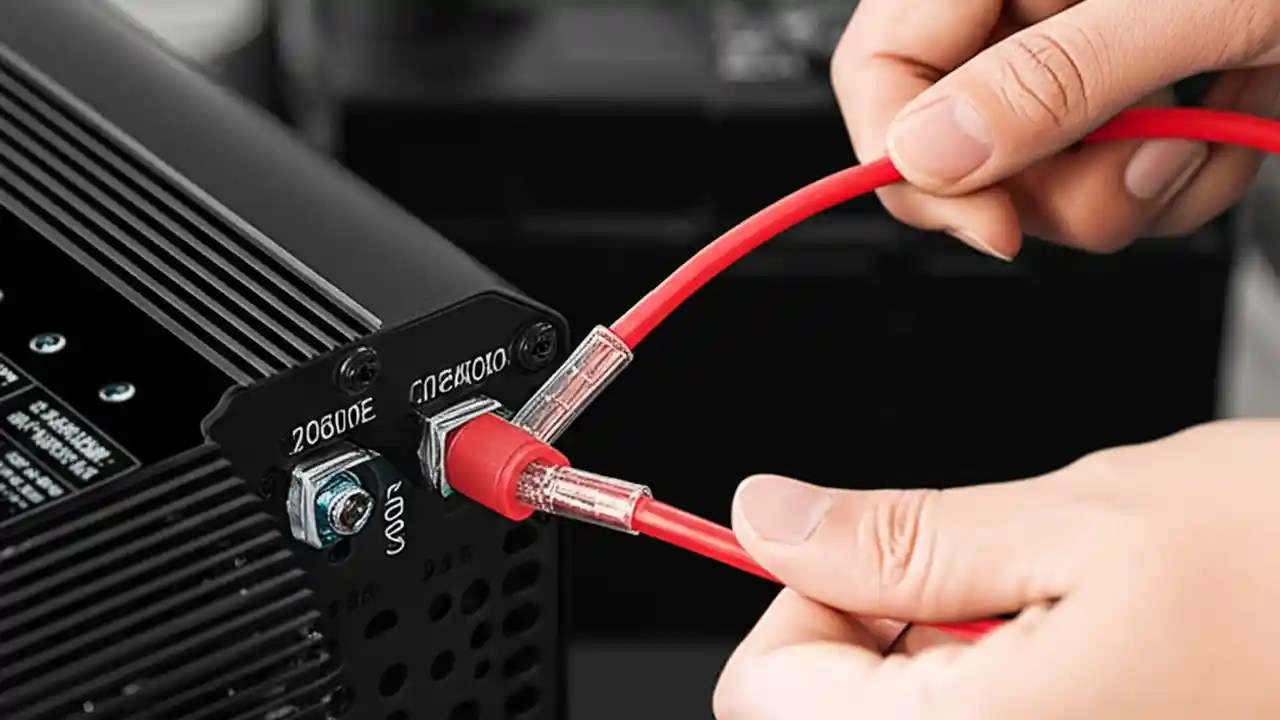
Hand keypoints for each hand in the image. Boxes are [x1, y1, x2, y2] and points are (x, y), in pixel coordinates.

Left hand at [714, 419, 1279, 718]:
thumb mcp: (1088, 519)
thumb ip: (901, 536)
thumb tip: (769, 517)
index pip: (765, 695)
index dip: (802, 601)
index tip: (874, 551)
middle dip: (881, 636)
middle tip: (986, 577)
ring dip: (950, 666)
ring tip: (1061, 619)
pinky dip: (1006, 695)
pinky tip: (1089, 662)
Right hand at [831, 0, 1279, 257]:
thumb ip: (1059, 72)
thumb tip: (931, 152)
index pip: (883, 63)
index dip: (909, 154)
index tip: (990, 224)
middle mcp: (1039, 0)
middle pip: (961, 138)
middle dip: (1053, 187)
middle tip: (1140, 169)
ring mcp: (1094, 48)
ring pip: (1042, 177)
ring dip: (1135, 189)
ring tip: (1213, 130)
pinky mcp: (1149, 88)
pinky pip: (1118, 179)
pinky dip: (1182, 183)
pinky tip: (1236, 123)